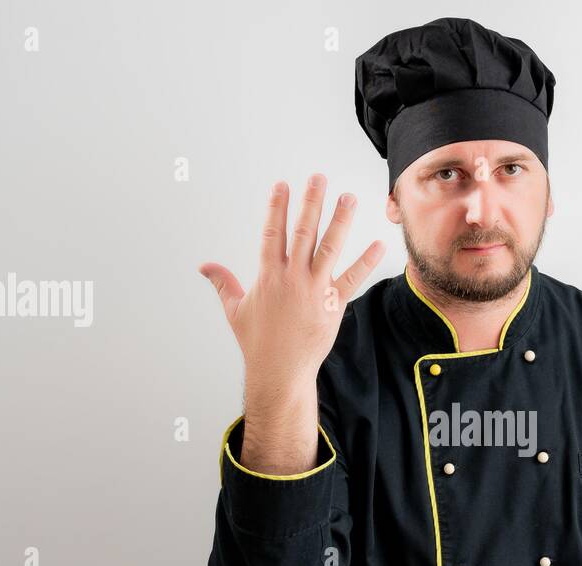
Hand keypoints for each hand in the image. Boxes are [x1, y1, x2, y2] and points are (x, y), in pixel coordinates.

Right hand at [198, 173, 385, 396]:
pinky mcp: (333, 305)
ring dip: (341, 221)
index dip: (277, 207)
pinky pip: (353, 279)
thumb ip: (221, 283)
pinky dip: (366, 261)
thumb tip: (204, 266)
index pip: (273, 232)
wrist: (280, 370)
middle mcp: (292, 278)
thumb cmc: (257, 342)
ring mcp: (315, 290)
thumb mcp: (235, 310)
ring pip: (330, 248)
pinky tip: (377, 244)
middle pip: (304, 231)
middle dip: (311, 202)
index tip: (282, 185)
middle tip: (318, 178)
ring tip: (349, 198)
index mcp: (268, 275)